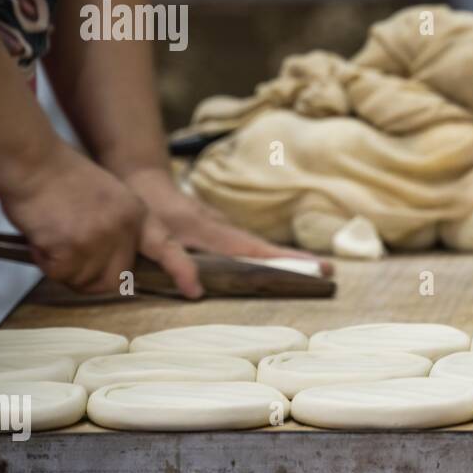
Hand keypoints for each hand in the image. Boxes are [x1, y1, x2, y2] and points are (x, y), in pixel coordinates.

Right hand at [0, 142, 196, 295]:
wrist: (33, 160)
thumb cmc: (60, 178)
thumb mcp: (109, 198)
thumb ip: (119, 228)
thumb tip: (115, 263)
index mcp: (137, 214)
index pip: (166, 247)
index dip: (182, 271)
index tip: (194, 291)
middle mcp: (124, 229)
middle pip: (114, 279)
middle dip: (89, 276)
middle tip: (66, 255)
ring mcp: (100, 239)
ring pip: (84, 281)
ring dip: (64, 269)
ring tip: (52, 238)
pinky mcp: (73, 247)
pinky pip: (58, 274)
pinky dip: (44, 262)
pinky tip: (40, 238)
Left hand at [122, 168, 332, 277]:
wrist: (143, 180)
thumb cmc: (151, 211)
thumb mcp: (160, 239)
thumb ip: (178, 263)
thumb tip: (199, 292)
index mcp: (218, 234)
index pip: (260, 252)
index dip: (287, 262)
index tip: (316, 267)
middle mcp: (227, 230)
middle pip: (267, 250)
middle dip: (298, 262)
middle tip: (329, 272)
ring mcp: (223, 228)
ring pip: (256, 248)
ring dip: (283, 260)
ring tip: (312, 272)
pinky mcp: (216, 229)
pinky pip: (244, 246)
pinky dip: (263, 256)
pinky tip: (272, 267)